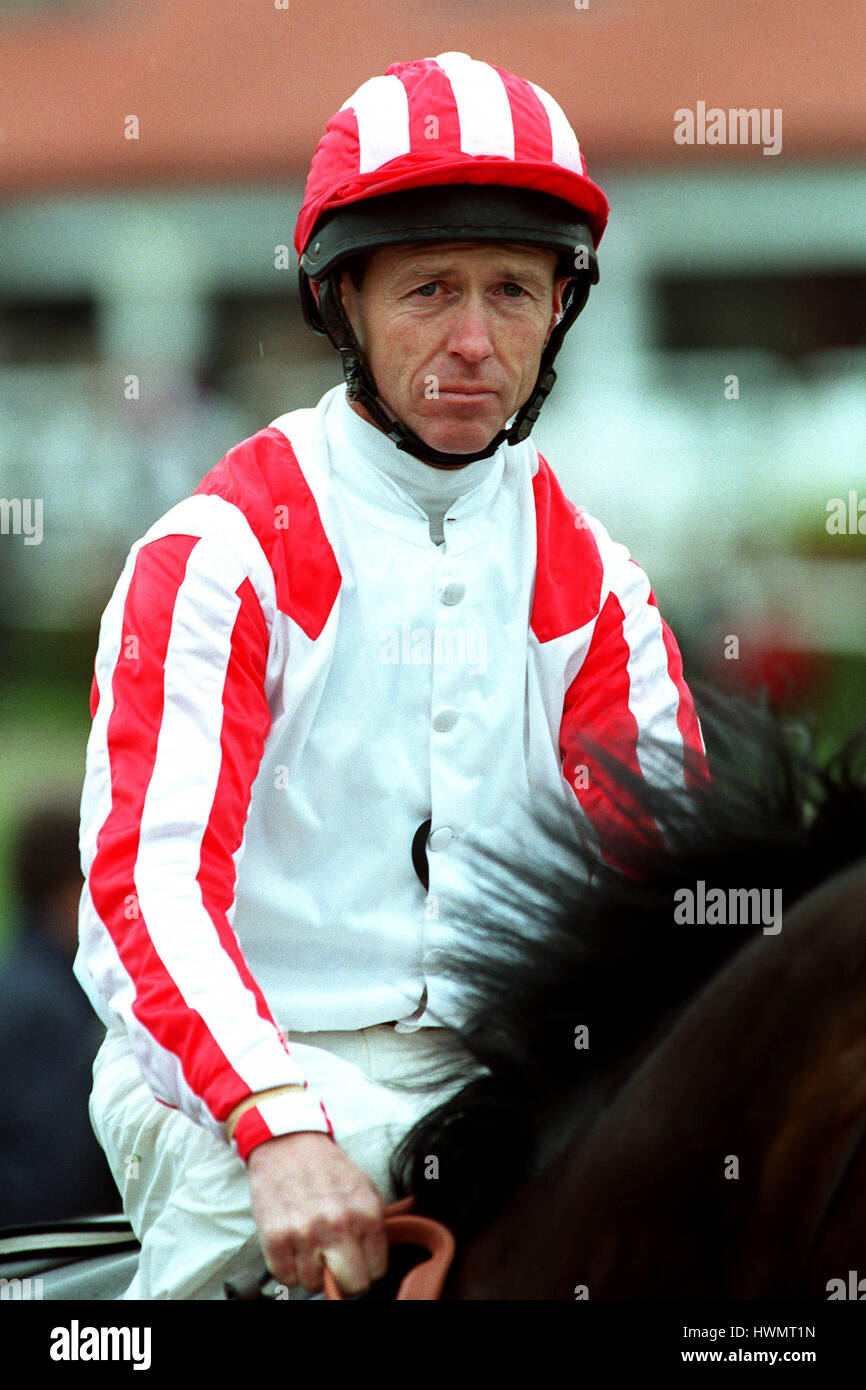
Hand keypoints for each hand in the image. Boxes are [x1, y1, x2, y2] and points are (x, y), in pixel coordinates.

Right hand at [246, 1131, 388, 1294]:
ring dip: (310, 1270)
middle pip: (351, 1286)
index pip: (376, 1273)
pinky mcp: (276, 1237)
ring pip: (314, 1285)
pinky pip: (285, 1277)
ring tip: (308, 1243)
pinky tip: (291, 1245)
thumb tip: (375, 1266)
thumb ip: (373, 1228)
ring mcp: (306, 1233)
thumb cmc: (327, 1169)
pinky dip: (286, 1267)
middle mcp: (339, 1225)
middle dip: (343, 1279)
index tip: (356, 1261)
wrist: (288, 1142)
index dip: (365, 1270)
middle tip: (333, 1263)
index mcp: (367, 1213)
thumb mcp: (364, 1189)